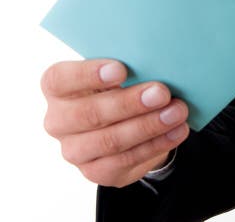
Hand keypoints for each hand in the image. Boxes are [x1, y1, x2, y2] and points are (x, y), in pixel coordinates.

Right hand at [41, 59, 189, 187]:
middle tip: (161, 92)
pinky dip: (156, 144)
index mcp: (57, 88)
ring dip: (148, 126)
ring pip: (110, 141)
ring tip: (177, 112)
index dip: (88, 75)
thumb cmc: (121, 85)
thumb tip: (157, 62)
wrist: (126, 122)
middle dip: (129, 103)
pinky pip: (127, 160)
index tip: (121, 69)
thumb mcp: (119, 71)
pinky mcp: (96, 171)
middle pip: (88, 114)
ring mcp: (75, 150)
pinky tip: (177, 131)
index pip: (60, 80)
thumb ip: (127, 65)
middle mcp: (59, 121)